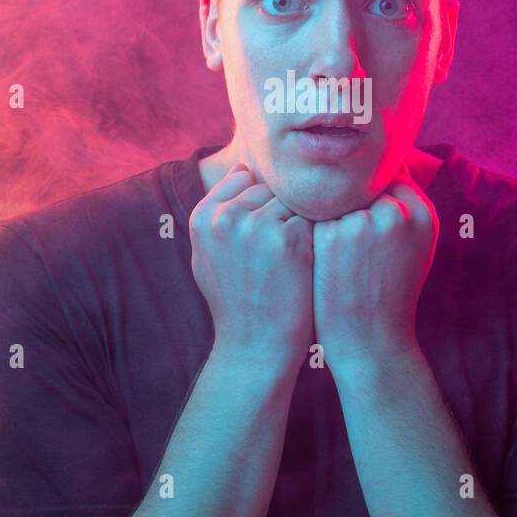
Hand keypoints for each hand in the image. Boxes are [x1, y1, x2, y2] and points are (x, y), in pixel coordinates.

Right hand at [189, 162, 314, 370]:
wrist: (256, 346)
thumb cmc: (235, 303)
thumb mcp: (208, 256)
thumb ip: (218, 212)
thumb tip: (241, 169)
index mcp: (202, 217)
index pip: (243, 179)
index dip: (260, 205)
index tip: (262, 236)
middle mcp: (225, 217)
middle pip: (270, 188)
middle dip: (280, 213)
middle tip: (276, 255)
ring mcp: (256, 226)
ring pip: (293, 202)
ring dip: (299, 225)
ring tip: (288, 262)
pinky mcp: (288, 239)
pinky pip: (311, 219)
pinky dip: (314, 238)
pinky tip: (303, 266)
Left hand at [312, 162, 438, 370]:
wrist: (370, 343)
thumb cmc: (390, 295)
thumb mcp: (415, 248)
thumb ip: (405, 208)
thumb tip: (386, 166)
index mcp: (423, 214)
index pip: (391, 176)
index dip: (372, 194)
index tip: (363, 216)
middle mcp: (397, 214)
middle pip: (361, 186)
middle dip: (352, 205)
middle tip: (351, 243)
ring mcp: (364, 222)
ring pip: (337, 199)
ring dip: (331, 217)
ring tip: (340, 257)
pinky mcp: (332, 235)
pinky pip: (315, 216)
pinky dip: (313, 233)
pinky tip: (322, 261)